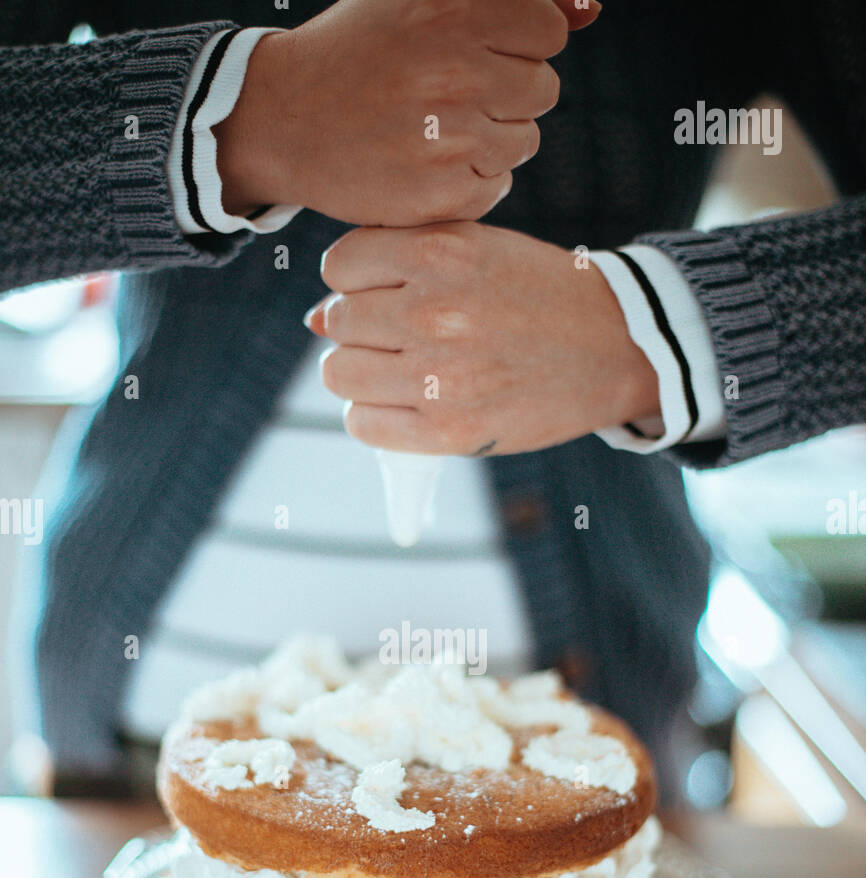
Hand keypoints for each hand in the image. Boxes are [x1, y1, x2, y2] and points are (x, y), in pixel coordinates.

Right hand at [217, 0, 601, 225]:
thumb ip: (514, 3)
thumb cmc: (363, 52)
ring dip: (490, 139)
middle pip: (542, 89)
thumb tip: (590, 8)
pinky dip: (470, 182)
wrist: (287, 119)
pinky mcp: (440, 192)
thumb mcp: (422, 0)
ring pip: (523, 141)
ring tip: (435, 130)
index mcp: (454, 6)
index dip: (516, 43)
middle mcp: (455, 67)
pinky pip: (497, 188)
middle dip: (507, 93)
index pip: (547, 29)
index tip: (474, 52)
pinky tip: (428, 164)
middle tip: (449, 95)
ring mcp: (449, 135)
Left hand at [303, 221, 659, 455]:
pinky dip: (372, 417)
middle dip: (358, 330)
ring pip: (338, 374)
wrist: (617, 348)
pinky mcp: (450, 430)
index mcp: (442, 252)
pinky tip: (403, 405)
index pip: (341, 265)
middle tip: (398, 338)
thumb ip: (400, 265)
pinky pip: (363, 425)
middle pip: (337, 322)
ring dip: (359, 374)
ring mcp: (438, 375)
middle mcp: (434, 311)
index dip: (354, 280)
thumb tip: (314, 316)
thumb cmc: (541, 294)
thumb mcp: (479, 250)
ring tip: (398, 372)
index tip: (383, 292)